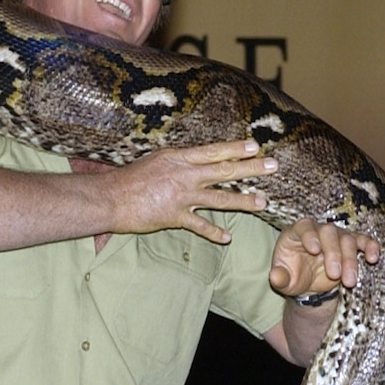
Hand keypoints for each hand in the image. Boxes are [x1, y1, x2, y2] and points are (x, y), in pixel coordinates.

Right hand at [76, 139, 275, 243]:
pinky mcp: (174, 217)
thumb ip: (178, 162)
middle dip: (252, 169)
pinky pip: (200, 226)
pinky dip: (214, 233)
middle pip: (225, 171)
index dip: (237, 149)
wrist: (110, 197)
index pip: (214, 151)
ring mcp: (181, 196)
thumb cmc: (129, 178)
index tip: (256, 147)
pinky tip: (227, 237)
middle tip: (273, 167)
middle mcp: (185, 175)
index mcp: (179, 158)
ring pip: (220, 198)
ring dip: (244, 201)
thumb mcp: (156, 160)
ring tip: (262, 203)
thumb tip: (194, 160)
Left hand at [268, 218, 380, 298]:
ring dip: (350, 260)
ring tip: (349, 282)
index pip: (304, 227)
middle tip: (334, 274)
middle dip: (333, 253)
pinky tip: (373, 258)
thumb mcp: (283, 281)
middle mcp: (318, 230)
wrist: (309, 283)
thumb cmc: (293, 276)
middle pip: (329, 232)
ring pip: (347, 239)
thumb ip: (279, 278)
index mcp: (296, 233)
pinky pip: (364, 241)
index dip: (310, 236)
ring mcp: (336, 236)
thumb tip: (275, 277)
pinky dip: (370, 247)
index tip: (314, 250)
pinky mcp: (351, 245)